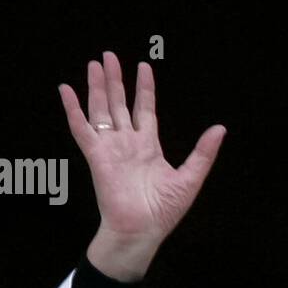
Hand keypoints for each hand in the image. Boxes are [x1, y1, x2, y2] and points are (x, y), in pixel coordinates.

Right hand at [58, 51, 226, 280]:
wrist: (142, 230)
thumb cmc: (163, 211)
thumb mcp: (190, 177)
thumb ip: (203, 152)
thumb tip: (220, 128)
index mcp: (148, 146)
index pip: (145, 109)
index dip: (144, 88)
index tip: (143, 66)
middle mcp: (127, 143)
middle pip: (119, 104)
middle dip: (115, 80)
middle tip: (108, 56)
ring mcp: (110, 148)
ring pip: (101, 110)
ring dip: (97, 87)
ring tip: (94, 64)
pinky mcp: (96, 156)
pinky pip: (82, 128)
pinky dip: (73, 109)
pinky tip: (66, 90)